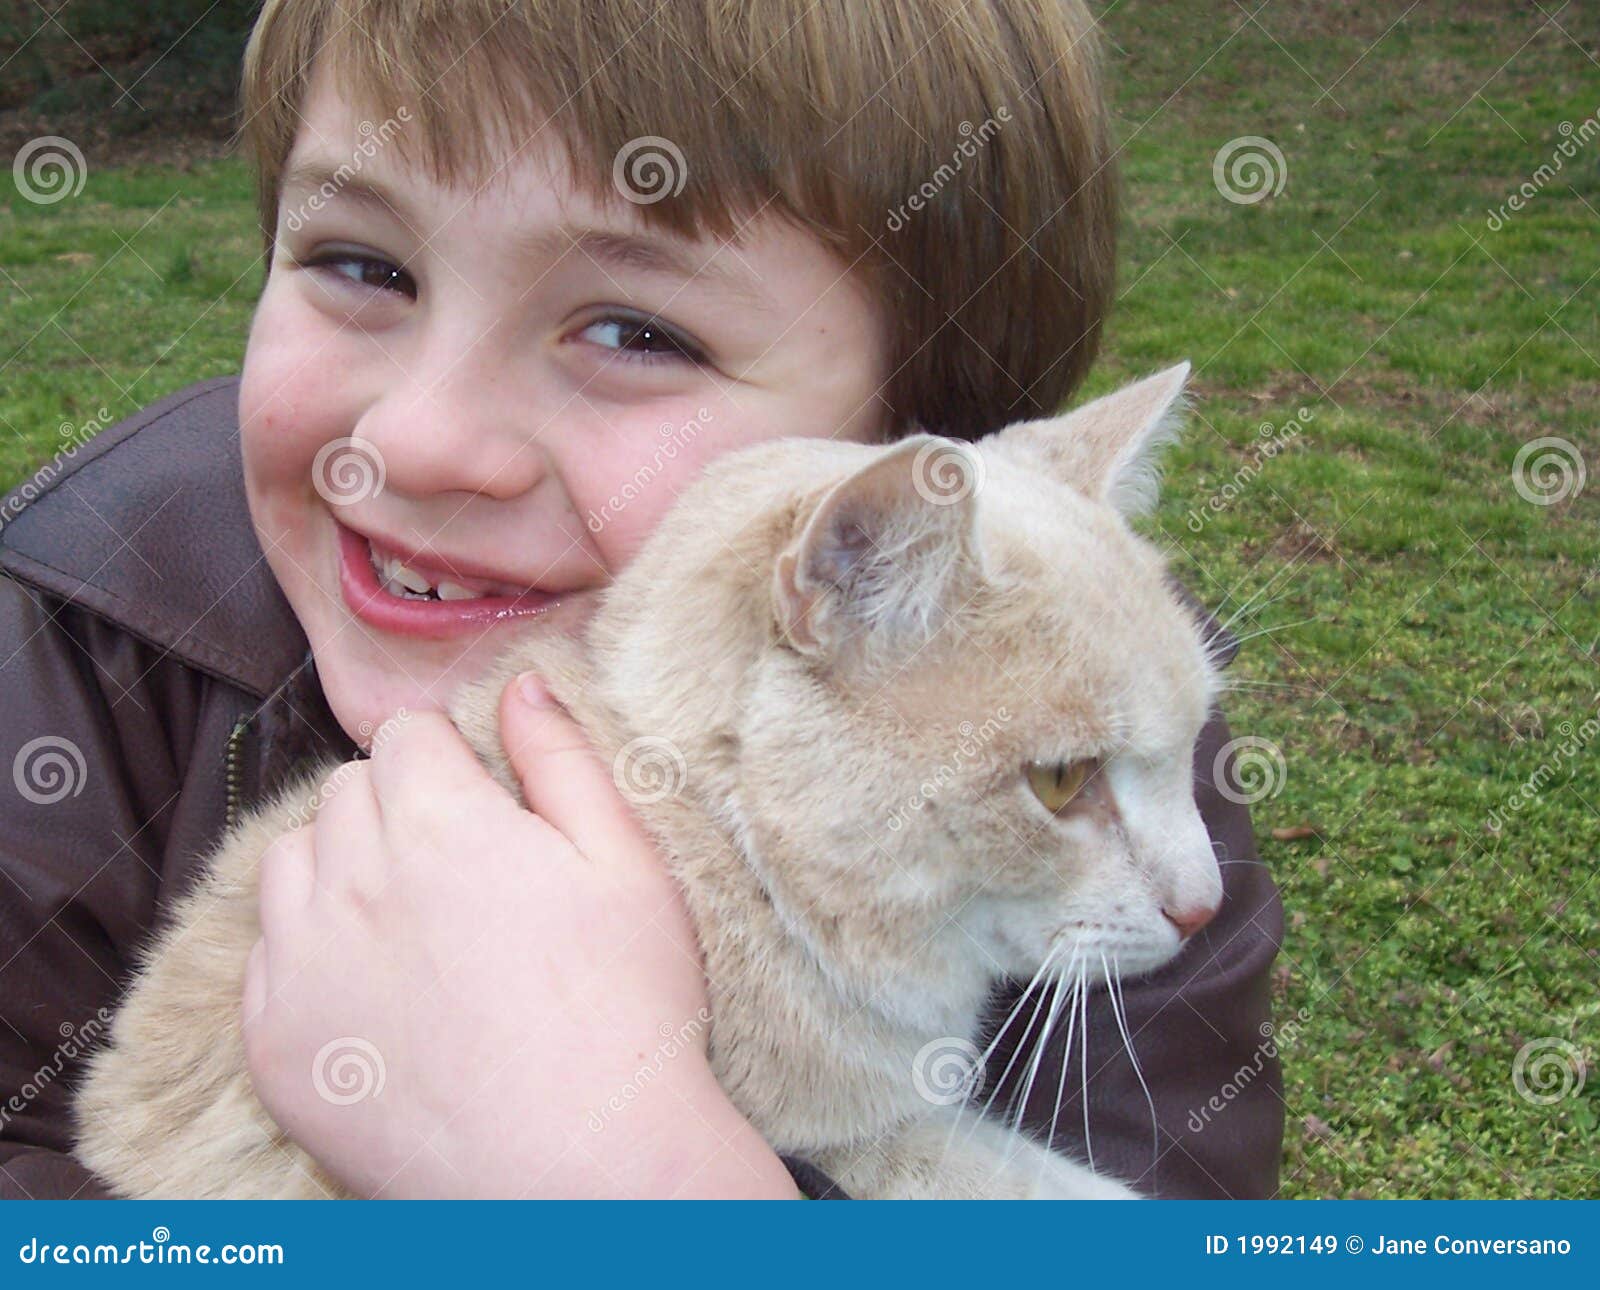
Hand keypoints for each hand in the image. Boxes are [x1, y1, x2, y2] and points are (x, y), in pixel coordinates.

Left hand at [240, 674, 799, 1197]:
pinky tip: (377, 995)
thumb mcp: (625, 862)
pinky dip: (309, 957)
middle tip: (460, 872)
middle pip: (344, 792)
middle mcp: (350, 878)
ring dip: (339, 870)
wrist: (582, 1168)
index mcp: (437, 818)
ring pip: (290, 864)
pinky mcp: (275, 1044)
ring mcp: (301, 965)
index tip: (484, 809)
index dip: (451, 762)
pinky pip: (265, 960)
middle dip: (395, 807)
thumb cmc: (625, 1008)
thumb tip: (519, 682)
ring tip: (408, 925)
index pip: (404, 735)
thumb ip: (563, 758)